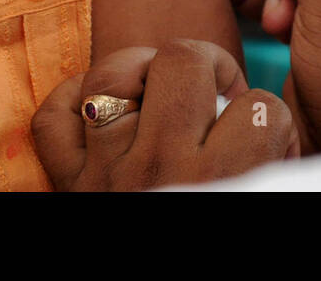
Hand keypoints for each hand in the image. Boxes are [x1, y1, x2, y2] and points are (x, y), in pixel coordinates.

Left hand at [31, 40, 296, 190]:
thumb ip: (266, 167)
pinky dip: (72, 100)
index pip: (261, 108)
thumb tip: (265, 120)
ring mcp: (106, 171)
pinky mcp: (66, 182)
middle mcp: (161, 168)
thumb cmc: (211, 264)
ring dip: (141, 67)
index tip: (260, 135)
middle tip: (214, 92)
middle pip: (185, 60)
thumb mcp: (254, 202)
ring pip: (115, 71)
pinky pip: (54, 116)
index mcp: (222, 184)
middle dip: (208, 65)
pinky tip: (103, 107)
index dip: (266, 115)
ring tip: (159, 86)